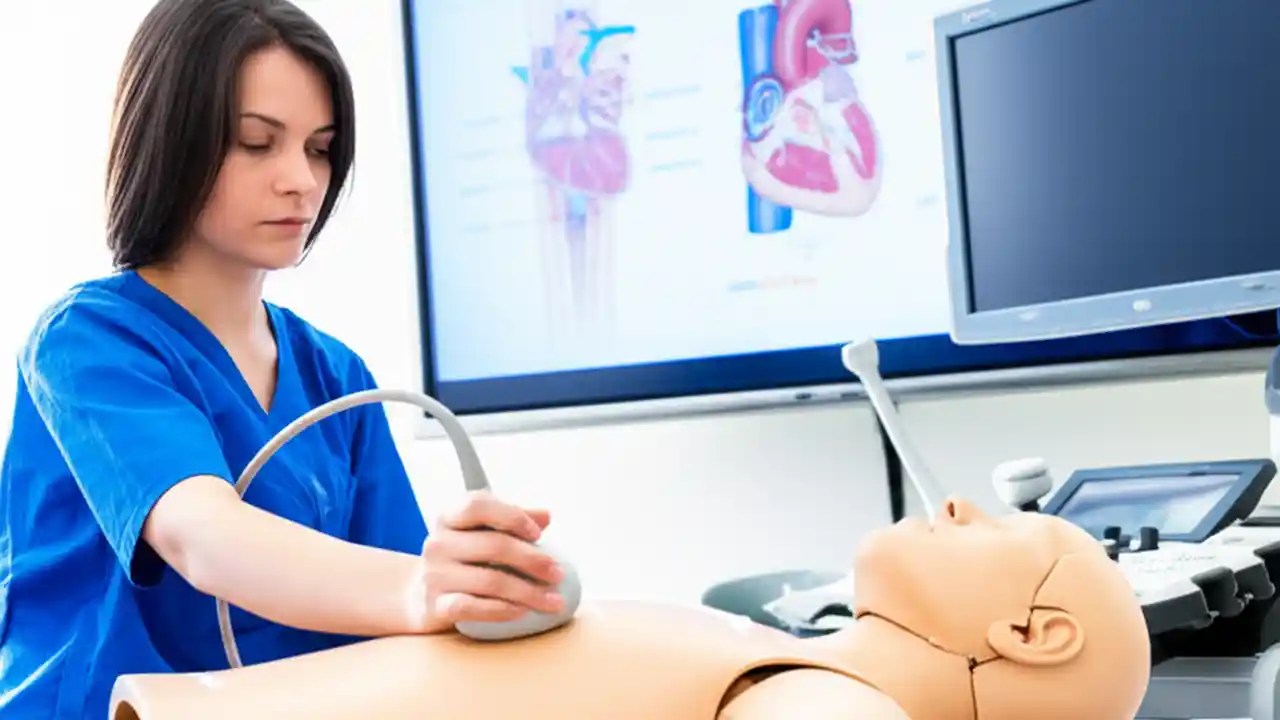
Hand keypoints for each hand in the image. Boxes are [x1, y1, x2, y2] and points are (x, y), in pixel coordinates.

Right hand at [418, 490, 565, 632]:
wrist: (419, 596)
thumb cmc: (461, 560)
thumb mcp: (482, 534)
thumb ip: (512, 520)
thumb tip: (546, 515)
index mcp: (450, 517)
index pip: (478, 505)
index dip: (512, 516)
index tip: (538, 533)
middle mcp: (437, 543)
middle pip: (494, 545)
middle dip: (533, 560)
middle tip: (558, 573)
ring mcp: (434, 575)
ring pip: (491, 581)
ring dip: (529, 592)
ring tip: (553, 601)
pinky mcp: (435, 606)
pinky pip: (472, 607)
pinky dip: (502, 610)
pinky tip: (523, 612)